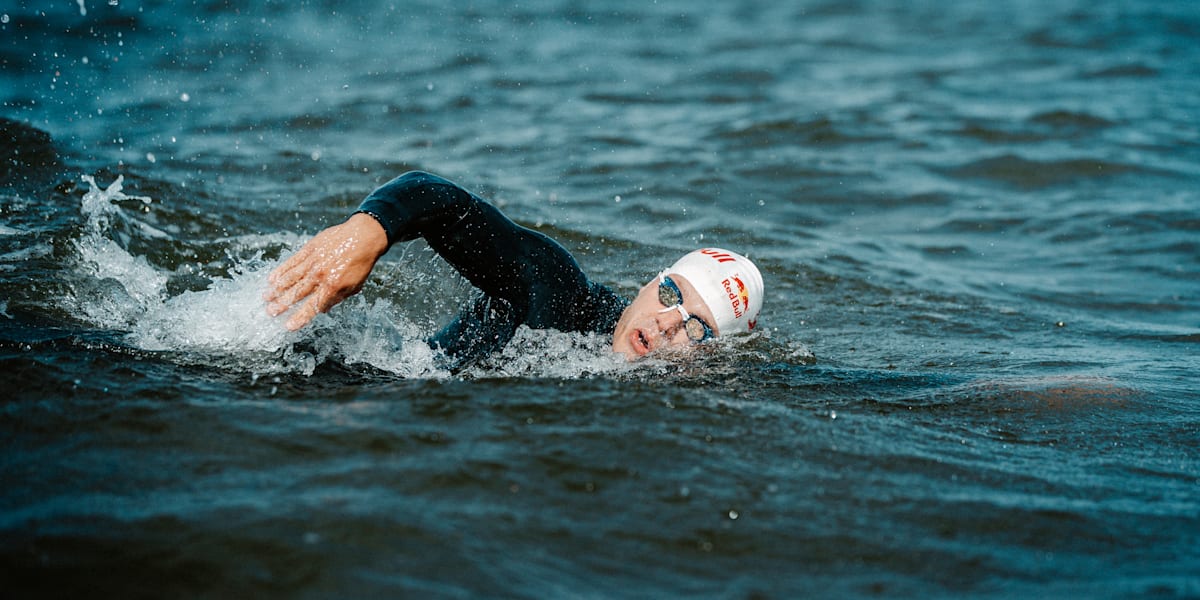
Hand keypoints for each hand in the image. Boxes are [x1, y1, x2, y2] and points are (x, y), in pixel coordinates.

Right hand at [263, 212, 388, 330]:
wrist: (363, 236)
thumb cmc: (361, 263)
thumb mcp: (354, 286)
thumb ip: (336, 298)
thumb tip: (322, 310)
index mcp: (332, 287)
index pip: (312, 307)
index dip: (299, 318)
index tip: (288, 326)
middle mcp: (319, 276)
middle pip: (296, 294)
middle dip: (281, 305)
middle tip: (269, 312)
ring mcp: (312, 262)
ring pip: (290, 278)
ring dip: (276, 290)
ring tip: (266, 297)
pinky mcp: (309, 249)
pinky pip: (291, 262)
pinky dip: (281, 271)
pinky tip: (272, 278)